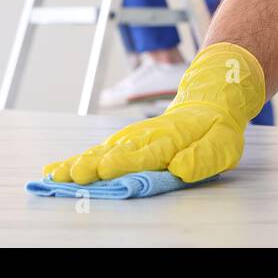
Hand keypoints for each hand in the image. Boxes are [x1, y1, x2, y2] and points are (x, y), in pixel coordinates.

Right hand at [42, 42, 266, 183]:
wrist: (208, 102)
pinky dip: (76, 160)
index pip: (144, 153)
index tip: (105, 169)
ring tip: (56, 176)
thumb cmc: (215, 129)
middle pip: (114, 152)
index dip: (124, 162)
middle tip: (74, 175)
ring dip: (78, 163)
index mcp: (169, 140)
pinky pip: (97, 151)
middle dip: (93, 164)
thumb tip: (181, 168)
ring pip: (100, 151)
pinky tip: (55, 170)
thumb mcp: (222, 144)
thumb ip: (202, 157)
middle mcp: (144, 138)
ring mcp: (131, 139)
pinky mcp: (123, 143)